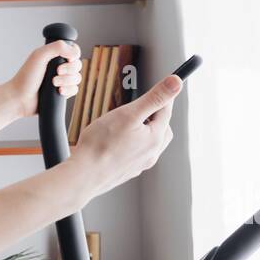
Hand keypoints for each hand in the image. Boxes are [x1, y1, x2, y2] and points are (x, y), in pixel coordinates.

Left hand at [5, 40, 82, 119]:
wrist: (20, 98)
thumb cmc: (26, 77)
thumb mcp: (39, 56)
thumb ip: (57, 47)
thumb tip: (75, 52)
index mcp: (53, 55)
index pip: (73, 50)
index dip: (73, 54)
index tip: (67, 58)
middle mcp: (58, 66)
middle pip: (78, 64)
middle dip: (69, 69)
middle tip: (57, 72)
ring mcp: (61, 80)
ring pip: (77, 78)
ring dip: (67, 81)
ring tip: (54, 83)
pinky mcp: (62, 92)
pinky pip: (75, 90)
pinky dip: (68, 90)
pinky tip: (59, 92)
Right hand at [73, 74, 181, 203]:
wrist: (83, 175)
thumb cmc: (101, 145)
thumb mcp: (129, 113)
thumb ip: (154, 98)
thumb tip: (175, 84)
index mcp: (155, 139)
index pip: (166, 111)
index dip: (162, 96)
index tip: (160, 86)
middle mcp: (151, 154)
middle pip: (161, 128)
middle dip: (154, 114)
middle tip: (139, 106)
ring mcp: (140, 164)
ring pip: (149, 142)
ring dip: (143, 130)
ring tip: (125, 123)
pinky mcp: (127, 170)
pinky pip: (137, 153)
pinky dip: (132, 143)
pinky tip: (117, 140)